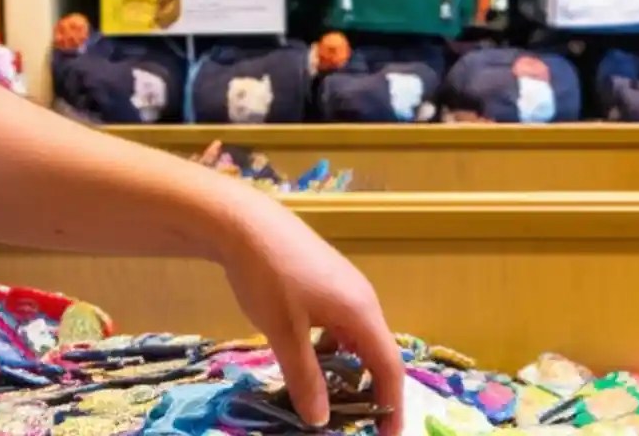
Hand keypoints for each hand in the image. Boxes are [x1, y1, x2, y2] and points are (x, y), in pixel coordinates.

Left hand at [219, 200, 403, 432]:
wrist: (245, 223)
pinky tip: (312, 360)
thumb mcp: (284, 333)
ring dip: (352, 372)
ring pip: (360, 340)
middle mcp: (363, 300)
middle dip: (374, 393)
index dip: (392, 405)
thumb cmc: (268, 276)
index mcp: (361, 312)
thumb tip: (321, 420)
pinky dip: (336, 351)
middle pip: (379, 354)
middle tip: (361, 425)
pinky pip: (344, 326)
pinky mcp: (329, 283)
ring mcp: (347, 289)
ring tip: (335, 400)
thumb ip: (304, 377)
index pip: (389, 367)